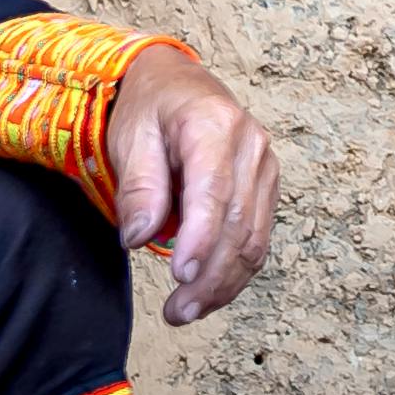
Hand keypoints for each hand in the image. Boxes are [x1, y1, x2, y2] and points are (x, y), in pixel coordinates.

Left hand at [106, 45, 279, 326]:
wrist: (175, 82)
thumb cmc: (148, 108)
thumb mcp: (129, 137)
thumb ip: (138, 187)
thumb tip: (140, 238)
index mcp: (214, 125)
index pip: (214, 192)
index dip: (200, 239)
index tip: (180, 277)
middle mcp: (251, 146)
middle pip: (239, 224)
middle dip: (209, 276)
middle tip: (176, 312)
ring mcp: (264, 167)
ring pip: (254, 238)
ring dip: (224, 283)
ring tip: (187, 311)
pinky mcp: (265, 187)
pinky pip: (257, 237)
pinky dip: (235, 271)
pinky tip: (209, 293)